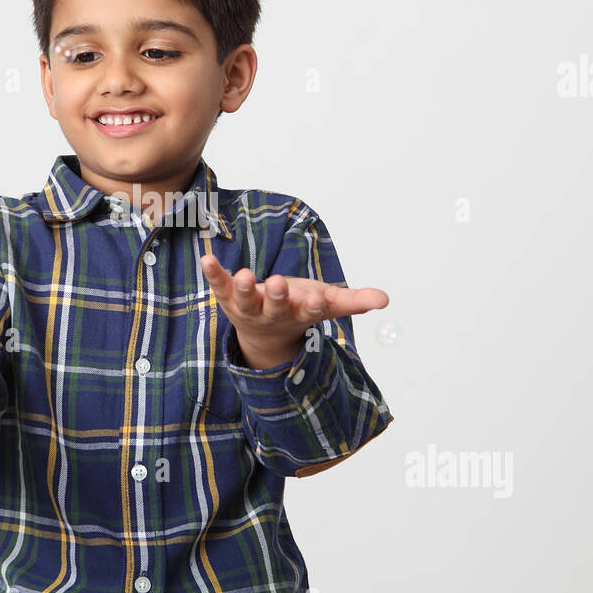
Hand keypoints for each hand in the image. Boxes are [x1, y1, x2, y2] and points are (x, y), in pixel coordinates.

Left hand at [199, 254, 388, 368]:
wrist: (264, 332)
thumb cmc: (300, 309)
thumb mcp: (328, 305)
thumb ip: (355, 302)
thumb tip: (386, 300)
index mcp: (299, 314)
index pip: (308, 313)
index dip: (313, 306)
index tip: (318, 300)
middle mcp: (272, 313)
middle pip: (274, 307)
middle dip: (276, 296)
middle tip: (277, 284)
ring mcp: (248, 307)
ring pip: (244, 300)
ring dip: (242, 288)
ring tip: (242, 275)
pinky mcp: (228, 296)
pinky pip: (219, 286)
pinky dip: (213, 274)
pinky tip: (206, 260)